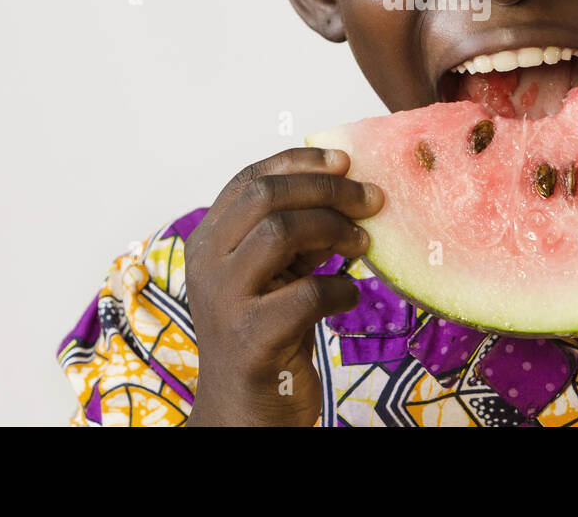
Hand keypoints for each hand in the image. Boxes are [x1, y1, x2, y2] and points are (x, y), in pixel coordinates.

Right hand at [182, 147, 382, 425]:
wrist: (243, 415)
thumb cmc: (265, 338)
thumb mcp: (272, 276)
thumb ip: (294, 235)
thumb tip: (346, 191)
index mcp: (208, 242)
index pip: (249, 180)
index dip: (299, 163)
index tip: (345, 161)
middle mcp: (207, 266)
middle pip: (266, 197)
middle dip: (327, 189)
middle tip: (371, 200)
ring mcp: (224, 303)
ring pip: (279, 233)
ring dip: (334, 230)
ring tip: (361, 246)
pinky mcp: (251, 340)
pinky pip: (306, 295)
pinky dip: (340, 290)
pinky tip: (348, 297)